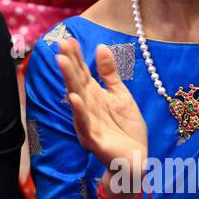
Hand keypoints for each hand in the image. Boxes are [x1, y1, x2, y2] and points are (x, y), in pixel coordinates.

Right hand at [55, 38, 148, 194]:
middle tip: (61, 45)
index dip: (76, 56)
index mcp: (93, 96)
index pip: (82, 72)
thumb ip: (109, 74)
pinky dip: (79, 111)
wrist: (137, 159)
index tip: (69, 38)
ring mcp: (88, 123)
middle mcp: (86, 107)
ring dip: (69, 81)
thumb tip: (101, 47)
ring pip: (77, 99)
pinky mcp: (93, 140)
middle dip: (69, 63)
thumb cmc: (127, 128)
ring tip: (63, 63)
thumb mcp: (121, 95)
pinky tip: (74, 98)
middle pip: (76, 82)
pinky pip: (85, 124)